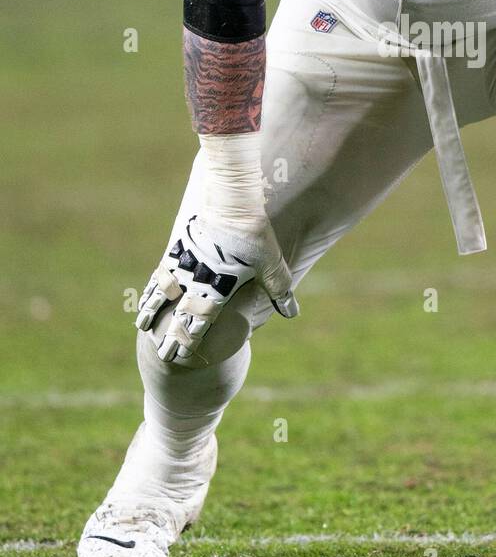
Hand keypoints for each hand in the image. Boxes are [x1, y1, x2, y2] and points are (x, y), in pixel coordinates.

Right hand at [136, 213, 297, 362]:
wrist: (232, 199)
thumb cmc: (254, 234)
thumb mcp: (272, 264)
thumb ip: (279, 290)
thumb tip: (292, 313)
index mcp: (217, 287)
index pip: (201, 322)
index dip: (191, 340)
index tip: (182, 357)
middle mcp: (197, 278)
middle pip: (180, 312)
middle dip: (171, 335)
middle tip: (162, 355)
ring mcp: (185, 261)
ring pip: (164, 291)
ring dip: (153, 308)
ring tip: (142, 322)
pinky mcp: (181, 243)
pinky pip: (164, 268)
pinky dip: (155, 282)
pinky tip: (151, 286)